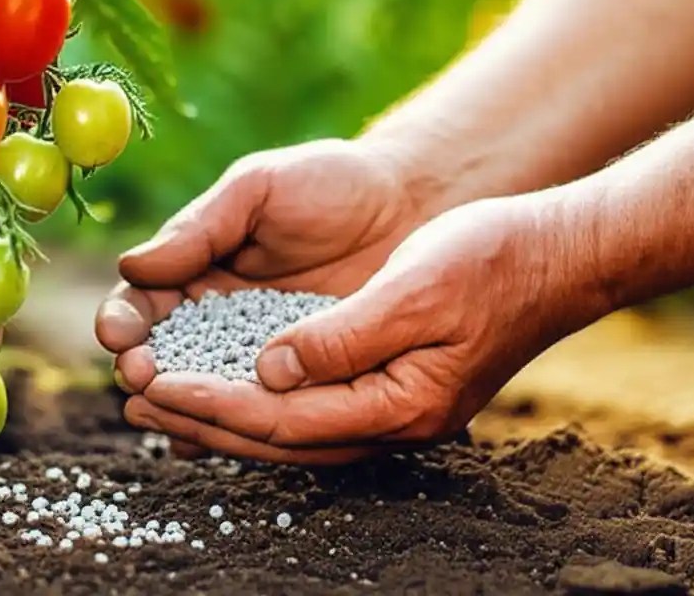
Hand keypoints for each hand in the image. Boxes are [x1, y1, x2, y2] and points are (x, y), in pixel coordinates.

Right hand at [94, 136, 457, 456]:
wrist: (410, 206)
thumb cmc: (329, 184)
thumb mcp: (259, 188)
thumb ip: (200, 227)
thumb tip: (133, 265)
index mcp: (192, 268)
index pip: (140, 303)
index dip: (122, 321)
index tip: (119, 334)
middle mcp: (214, 319)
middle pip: (160, 357)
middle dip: (143, 370)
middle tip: (141, 378)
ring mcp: (255, 356)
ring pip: (204, 393)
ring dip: (179, 409)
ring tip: (169, 418)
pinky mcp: (300, 383)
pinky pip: (262, 414)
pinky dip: (235, 432)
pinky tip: (218, 442)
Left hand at [112, 195, 610, 463]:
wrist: (559, 255)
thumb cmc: (495, 260)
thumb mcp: (417, 288)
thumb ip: (343, 337)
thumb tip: (270, 369)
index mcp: (401, 403)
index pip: (285, 419)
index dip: (213, 404)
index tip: (154, 384)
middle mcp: (393, 419)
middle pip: (277, 437)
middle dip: (202, 420)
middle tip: (135, 400)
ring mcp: (393, 406)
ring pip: (288, 428)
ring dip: (221, 416)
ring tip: (161, 398)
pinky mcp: (388, 384)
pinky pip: (308, 407)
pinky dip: (257, 401)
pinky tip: (222, 386)